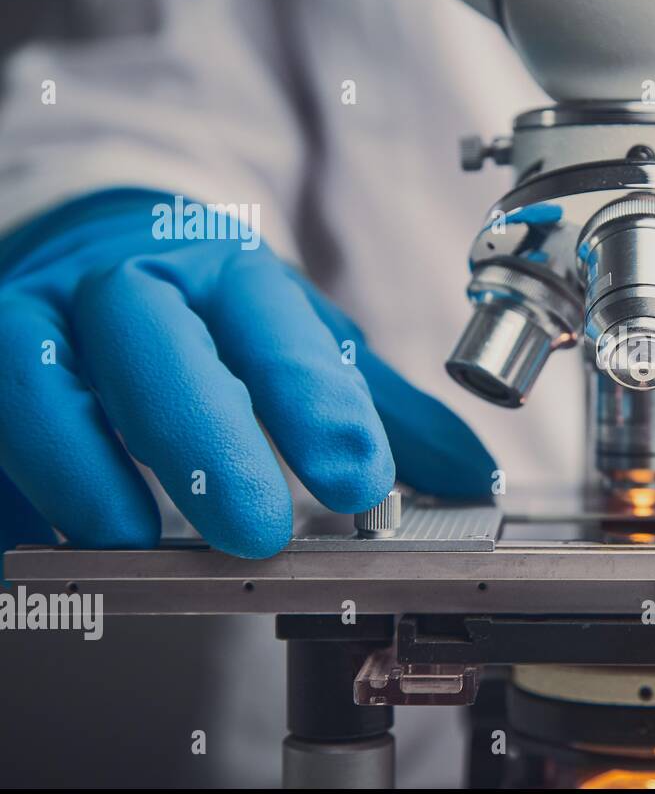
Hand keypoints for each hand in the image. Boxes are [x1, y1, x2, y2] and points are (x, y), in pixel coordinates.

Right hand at [0, 189, 494, 557]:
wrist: (95, 251)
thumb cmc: (206, 312)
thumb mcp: (295, 338)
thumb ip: (373, 406)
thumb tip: (469, 475)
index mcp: (225, 275)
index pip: (276, 329)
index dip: (317, 403)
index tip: (363, 480)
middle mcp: (125, 288)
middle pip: (155, 345)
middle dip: (205, 438)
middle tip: (257, 530)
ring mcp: (34, 321)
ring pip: (35, 381)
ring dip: (82, 466)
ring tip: (128, 541)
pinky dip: (13, 490)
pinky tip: (37, 542)